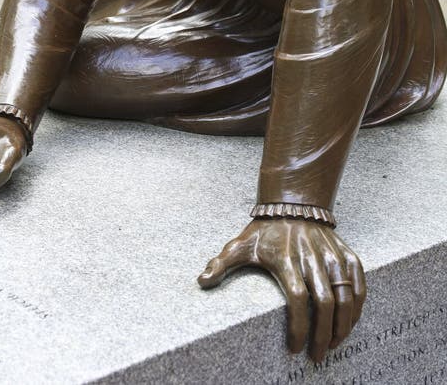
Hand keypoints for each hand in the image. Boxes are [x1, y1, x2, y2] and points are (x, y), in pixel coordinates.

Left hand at [198, 219, 365, 362]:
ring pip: (346, 296)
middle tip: (316, 356)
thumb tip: (201, 281)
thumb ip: (221, 264)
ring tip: (334, 344)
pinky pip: (359, 283)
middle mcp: (311, 257)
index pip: (297, 298)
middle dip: (322, 335)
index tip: (294, 348)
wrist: (293, 206)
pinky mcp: (346, 254)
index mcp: (285, 259)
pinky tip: (350, 323)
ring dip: (343, 325)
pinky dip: (359, 306)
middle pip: (324, 303)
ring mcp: (331, 256)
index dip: (298, 326)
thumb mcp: (240, 245)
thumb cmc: (264, 231)